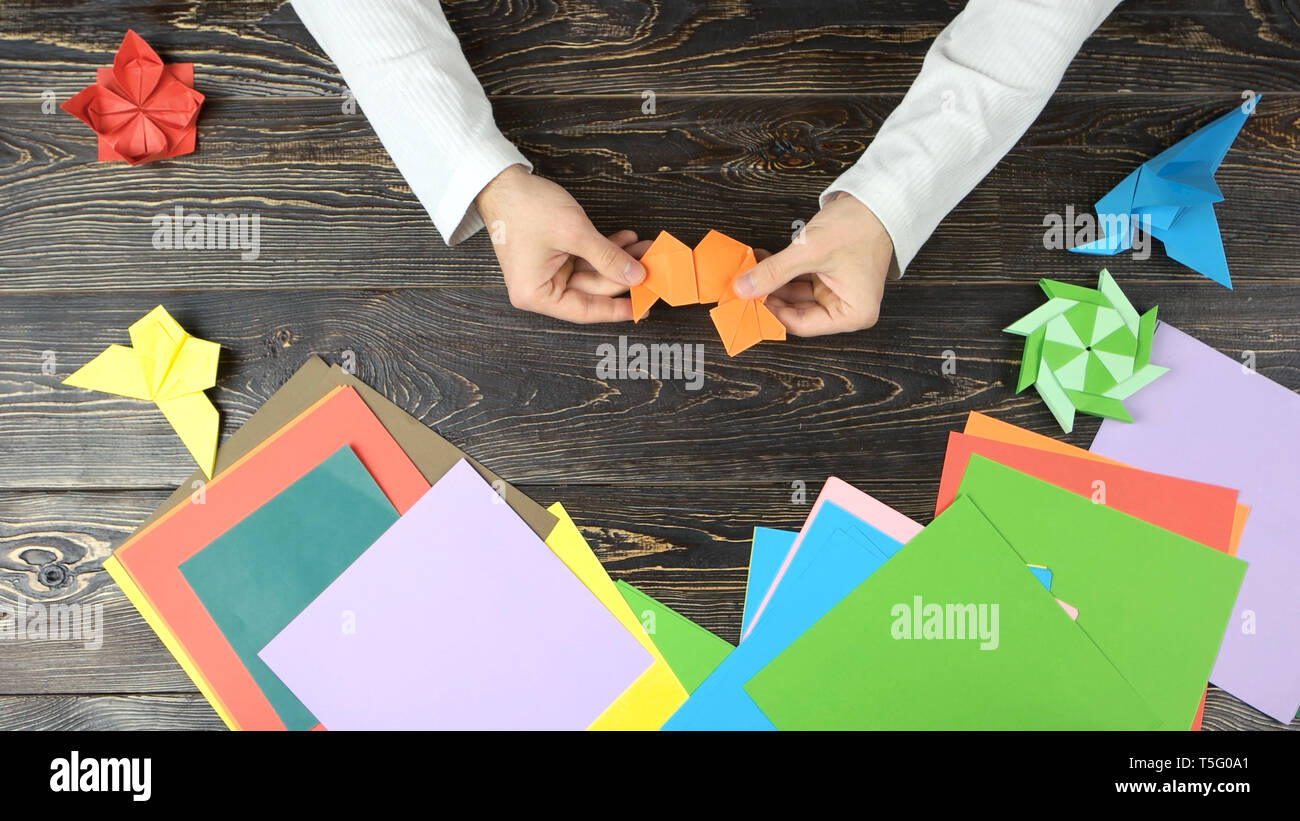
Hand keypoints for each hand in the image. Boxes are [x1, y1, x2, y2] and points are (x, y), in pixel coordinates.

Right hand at [474, 164, 647, 322]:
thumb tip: (634, 275)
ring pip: (592, 272)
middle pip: (591, 290)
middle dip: (623, 275)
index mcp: (536, 294)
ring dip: (618, 259)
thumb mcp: (573, 233)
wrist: (501, 182)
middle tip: (652, 266)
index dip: (617, 309)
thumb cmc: (524, 208)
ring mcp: (547, 272)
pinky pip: (585, 259)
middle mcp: (540, 288)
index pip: (585, 310)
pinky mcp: (553, 257)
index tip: (642, 308)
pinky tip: (626, 241)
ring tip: (645, 248)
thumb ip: (607, 258)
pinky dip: (604, 249)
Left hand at [732, 192, 893, 335]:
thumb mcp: (811, 251)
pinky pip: (799, 279)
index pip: (802, 325)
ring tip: (748, 270)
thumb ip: (774, 272)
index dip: (772, 314)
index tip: (748, 302)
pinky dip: (781, 271)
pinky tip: (760, 261)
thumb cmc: (860, 227)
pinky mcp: (829, 276)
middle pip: (797, 311)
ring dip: (771, 282)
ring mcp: (836, 291)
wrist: (876, 199)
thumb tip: (744, 288)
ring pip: (795, 294)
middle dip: (769, 297)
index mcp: (852, 314)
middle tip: (743, 287)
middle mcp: (846, 308)